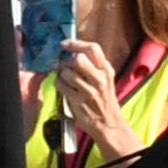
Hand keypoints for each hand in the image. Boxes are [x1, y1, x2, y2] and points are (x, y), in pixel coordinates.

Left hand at [59, 42, 145, 159]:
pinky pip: (61, 85)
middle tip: (62, 66)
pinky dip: (59, 84)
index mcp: (107, 70)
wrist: (108, 124)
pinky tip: (63, 87)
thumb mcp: (105, 79)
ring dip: (61, 74)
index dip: (76, 43)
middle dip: (67, 62)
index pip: (93, 48)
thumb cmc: (104, 99)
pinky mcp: (79, 101)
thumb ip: (93, 65)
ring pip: (67, 73)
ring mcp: (89, 91)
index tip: (64, 44)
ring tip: (64, 79)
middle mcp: (100, 79)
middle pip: (78, 59)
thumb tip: (73, 51)